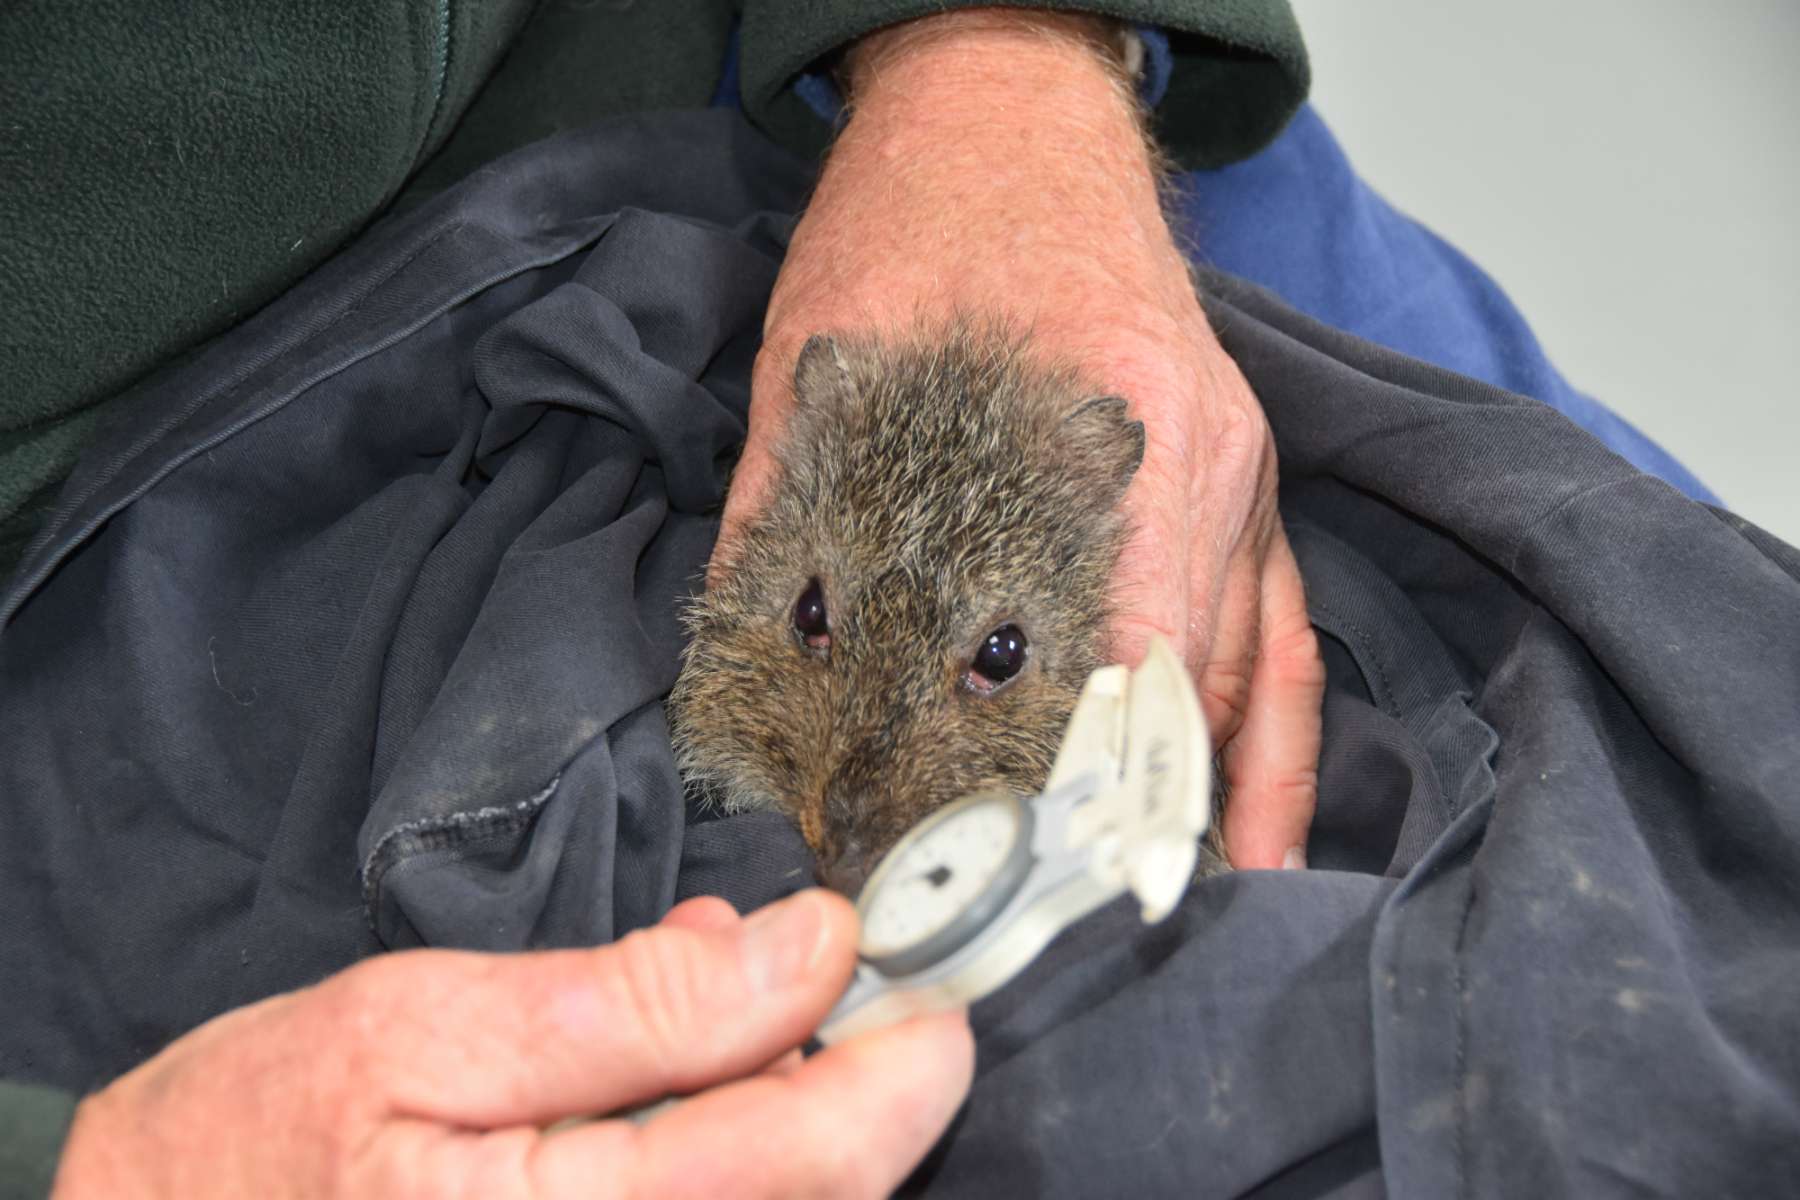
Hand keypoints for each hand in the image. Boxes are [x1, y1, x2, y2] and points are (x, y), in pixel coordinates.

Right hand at [53, 891, 971, 1198]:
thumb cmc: (274, 1127)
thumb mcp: (437, 1023)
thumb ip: (639, 1002)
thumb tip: (810, 949)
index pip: (810, 1164)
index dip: (903, 1071)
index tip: (928, 991)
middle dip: (847, 1088)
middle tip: (790, 986)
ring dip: (793, 1123)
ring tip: (700, 1040)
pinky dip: (740, 1164)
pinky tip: (678, 1105)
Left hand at [723, 12, 1323, 868]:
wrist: (1007, 116)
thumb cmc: (920, 222)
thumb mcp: (825, 362)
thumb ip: (792, 519)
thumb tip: (752, 665)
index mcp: (1111, 433)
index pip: (1107, 658)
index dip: (1062, 785)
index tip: (1005, 874)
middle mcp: (1203, 464)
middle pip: (1186, 685)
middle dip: (1122, 817)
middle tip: (1057, 925)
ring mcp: (1240, 470)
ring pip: (1249, 676)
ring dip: (1206, 803)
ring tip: (1164, 918)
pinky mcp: (1241, 477)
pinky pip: (1282, 633)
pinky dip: (1271, 740)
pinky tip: (1251, 833)